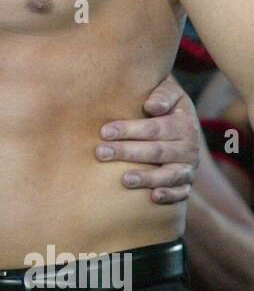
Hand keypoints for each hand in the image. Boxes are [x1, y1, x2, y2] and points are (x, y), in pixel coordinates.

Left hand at [95, 74, 200, 203]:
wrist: (180, 123)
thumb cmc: (164, 105)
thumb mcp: (169, 93)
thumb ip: (162, 95)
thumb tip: (152, 106)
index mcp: (184, 123)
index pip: (155, 128)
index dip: (129, 130)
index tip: (104, 132)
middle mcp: (189, 147)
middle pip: (157, 151)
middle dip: (128, 152)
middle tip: (101, 153)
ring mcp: (188, 168)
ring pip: (169, 175)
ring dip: (147, 178)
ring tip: (124, 180)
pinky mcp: (185, 185)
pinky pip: (181, 193)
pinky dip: (169, 196)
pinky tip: (153, 197)